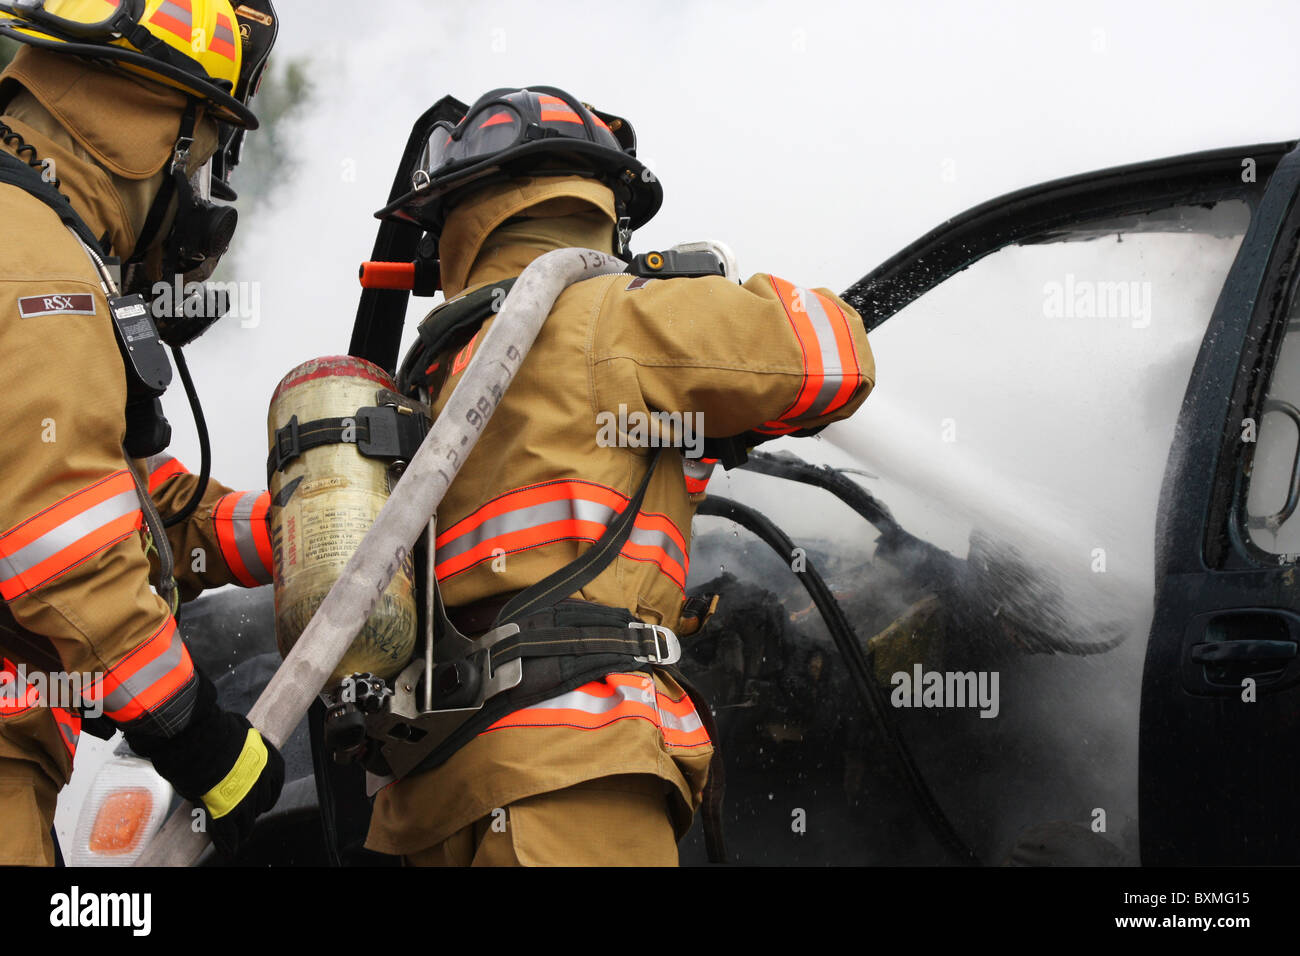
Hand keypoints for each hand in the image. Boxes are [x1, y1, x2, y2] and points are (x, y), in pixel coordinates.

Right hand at [125, 669, 284, 857]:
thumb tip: (236, 744)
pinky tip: (227, 849)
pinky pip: (228, 831)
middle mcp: (262, 780)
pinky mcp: (225, 810)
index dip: (268, 795)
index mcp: (269, 760)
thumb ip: (241, 746)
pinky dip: (227, 843)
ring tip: (237, 838)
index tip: (263, 801)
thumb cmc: (215, 730)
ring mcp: (245, 796)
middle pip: (261, 803)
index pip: (275, 784)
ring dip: (242, 830)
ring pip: (247, 820)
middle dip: (253, 811)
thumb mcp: (238, 733)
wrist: (199, 739)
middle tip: (245, 817)